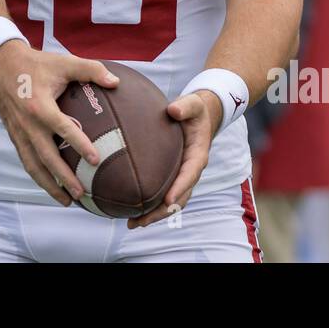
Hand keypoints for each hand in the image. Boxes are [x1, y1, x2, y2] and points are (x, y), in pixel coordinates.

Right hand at [0, 41, 118, 206]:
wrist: (0, 66)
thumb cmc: (36, 64)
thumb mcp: (63, 62)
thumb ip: (91, 70)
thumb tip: (116, 82)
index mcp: (40, 105)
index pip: (63, 129)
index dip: (79, 144)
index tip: (95, 160)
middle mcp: (27, 124)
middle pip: (46, 157)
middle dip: (63, 178)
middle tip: (82, 193)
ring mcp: (19, 132)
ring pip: (33, 166)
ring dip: (49, 185)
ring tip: (67, 201)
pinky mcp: (14, 136)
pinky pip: (26, 161)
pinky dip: (38, 177)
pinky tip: (51, 186)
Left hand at [128, 89, 221, 228]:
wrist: (198, 116)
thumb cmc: (194, 110)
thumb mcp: (193, 103)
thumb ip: (185, 105)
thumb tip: (173, 110)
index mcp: (197, 155)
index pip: (189, 174)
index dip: (180, 187)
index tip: (168, 199)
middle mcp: (190, 170)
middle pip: (179, 198)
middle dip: (161, 211)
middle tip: (141, 221)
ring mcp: (181, 176)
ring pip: (170, 203)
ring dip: (153, 215)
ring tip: (132, 223)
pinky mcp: (172, 177)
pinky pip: (162, 195)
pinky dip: (150, 206)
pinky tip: (131, 212)